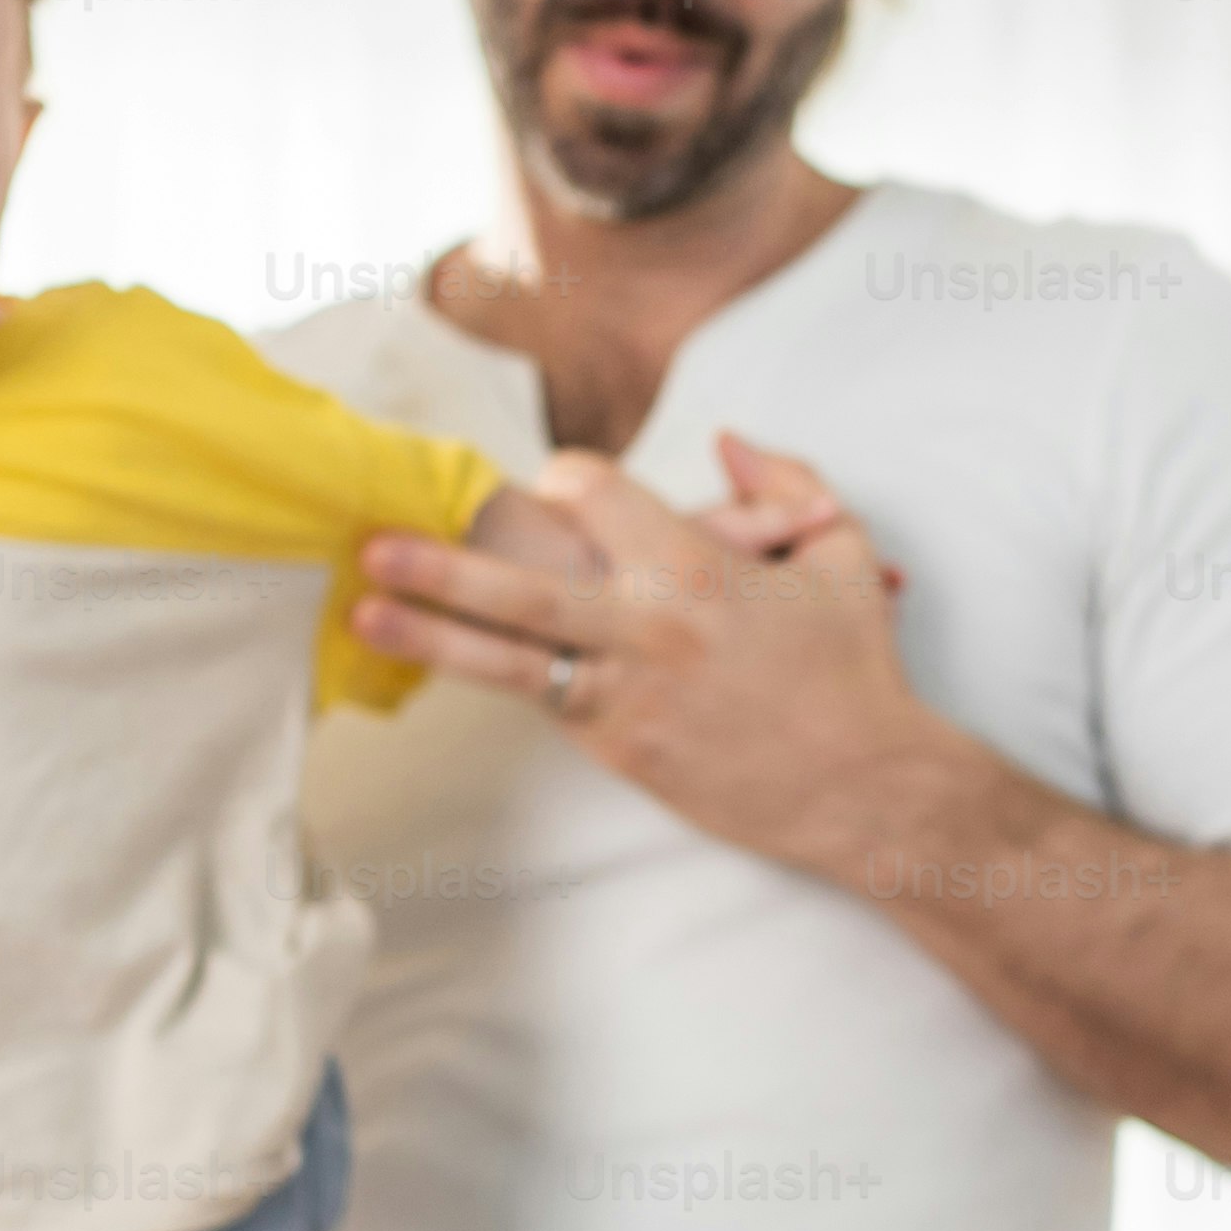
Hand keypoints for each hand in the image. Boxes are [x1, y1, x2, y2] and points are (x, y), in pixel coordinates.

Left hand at [350, 437, 949, 866]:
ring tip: (364, 619)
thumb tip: (726, 440)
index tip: (552, 485)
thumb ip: (784, 482)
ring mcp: (625, 698)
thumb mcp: (841, 553)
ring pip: (510, 663)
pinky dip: (509, 680)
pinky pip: (547, 705)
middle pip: (522, 590)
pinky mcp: (619, 751)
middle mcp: (647, 632)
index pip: (591, 493)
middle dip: (442, 568)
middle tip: (373, 547)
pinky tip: (452, 666)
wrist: (866, 790)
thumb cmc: (856, 669)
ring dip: (432, 639)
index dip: (566, 479)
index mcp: (694, 569)